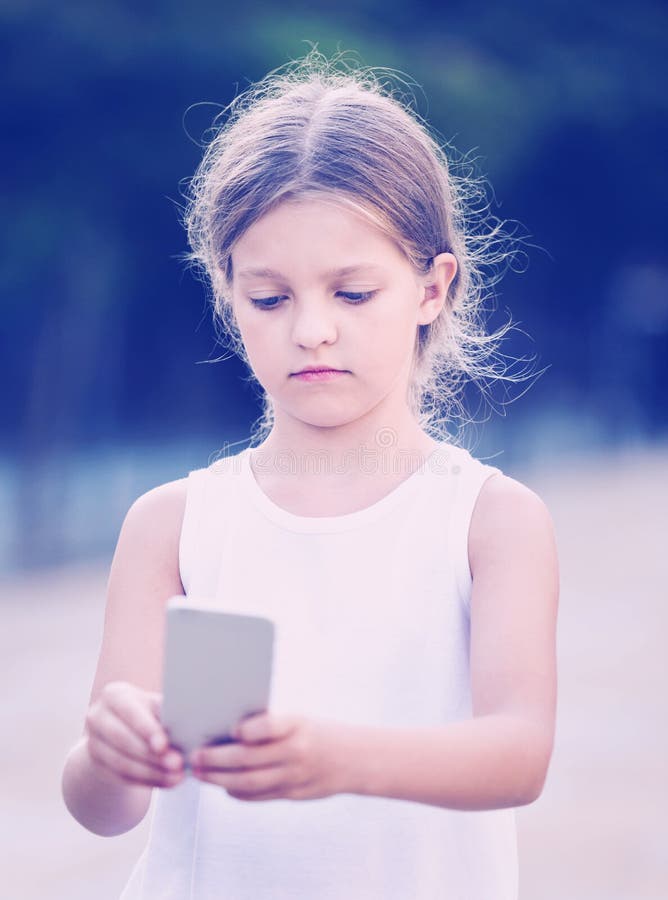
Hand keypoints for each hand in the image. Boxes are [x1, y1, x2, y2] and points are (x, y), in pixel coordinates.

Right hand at [84, 681, 184, 788]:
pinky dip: (146, 781)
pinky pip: (121, 777)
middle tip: (177, 764)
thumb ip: (167, 713)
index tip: (164, 745)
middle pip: (124, 740)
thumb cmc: (148, 712)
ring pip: (122, 762)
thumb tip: (190, 725)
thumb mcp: (154, 706)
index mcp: (114, 695)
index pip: (130, 713)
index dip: (147, 730)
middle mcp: (98, 717)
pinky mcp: (96, 765)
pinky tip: (166, 782)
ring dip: (152, 773)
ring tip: (176, 777)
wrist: (122, 729)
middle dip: (152, 756)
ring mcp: (93, 742)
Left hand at [189, 712, 352, 801]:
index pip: (269, 726)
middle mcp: (296, 752)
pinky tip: (223, 786)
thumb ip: (271, 725)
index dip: (249, 729)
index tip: (229, 729)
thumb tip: (227, 729)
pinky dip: (238, 792)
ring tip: (201, 772)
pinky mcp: (293, 794)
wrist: (354, 760)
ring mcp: (294, 777)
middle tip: (196, 756)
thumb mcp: (300, 720)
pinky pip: (259, 795)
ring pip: (249, 782)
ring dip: (220, 779)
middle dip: (217, 759)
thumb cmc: (318, 732)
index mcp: (298, 725)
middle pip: (249, 759)